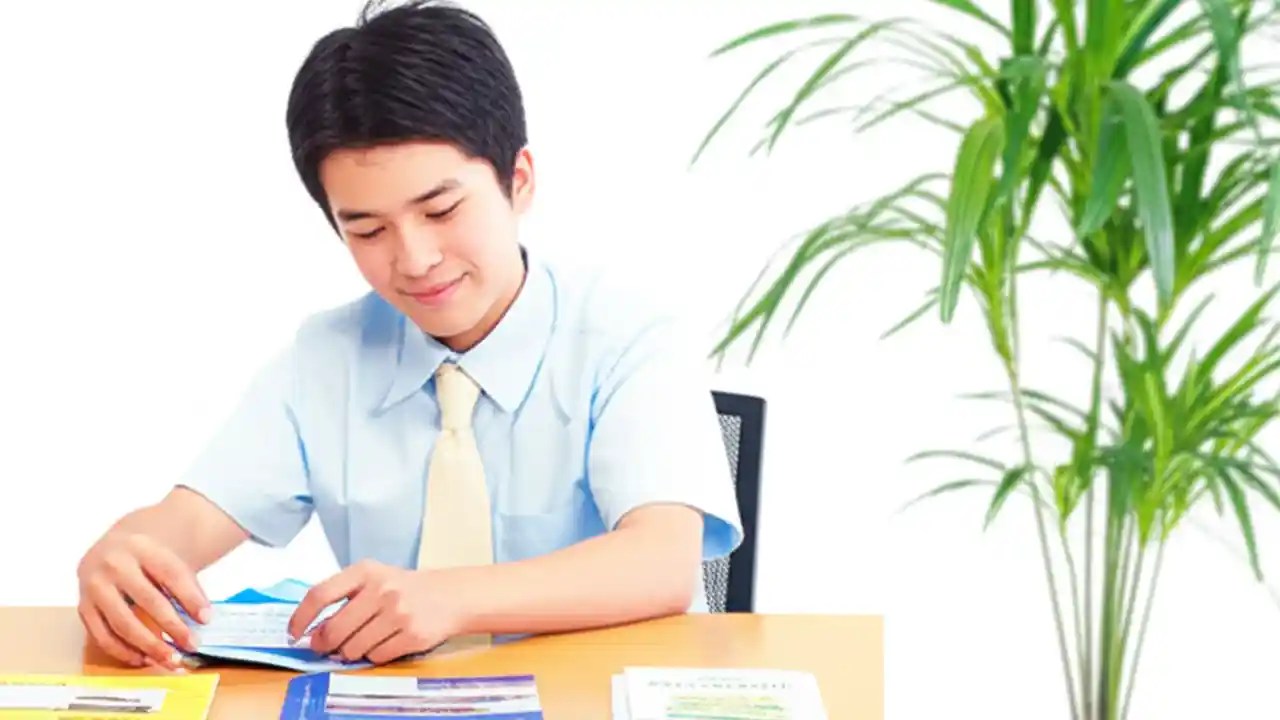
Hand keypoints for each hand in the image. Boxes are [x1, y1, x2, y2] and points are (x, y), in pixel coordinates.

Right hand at [76, 531, 210, 669]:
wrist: (114, 547)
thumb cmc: (150, 558)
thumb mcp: (170, 558)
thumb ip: (186, 584)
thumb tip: (202, 620)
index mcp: (142, 546)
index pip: (171, 574)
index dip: (190, 598)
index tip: (206, 620)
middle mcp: (114, 564)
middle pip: (148, 600)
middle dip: (172, 627)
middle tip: (191, 646)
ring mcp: (94, 586)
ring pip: (123, 623)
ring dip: (148, 646)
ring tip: (169, 660)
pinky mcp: (83, 607)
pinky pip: (102, 635)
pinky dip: (123, 651)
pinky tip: (143, 659)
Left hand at [287, 560, 467, 664]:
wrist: (449, 595)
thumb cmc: (404, 588)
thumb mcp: (374, 580)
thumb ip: (344, 598)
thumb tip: (313, 632)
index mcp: (366, 571)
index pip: (320, 594)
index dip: (301, 617)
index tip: (293, 632)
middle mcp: (382, 590)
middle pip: (334, 630)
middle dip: (324, 644)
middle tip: (325, 647)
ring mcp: (398, 614)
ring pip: (353, 648)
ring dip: (351, 651)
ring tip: (363, 640)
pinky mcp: (412, 635)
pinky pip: (376, 657)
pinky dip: (373, 655)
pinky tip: (383, 642)